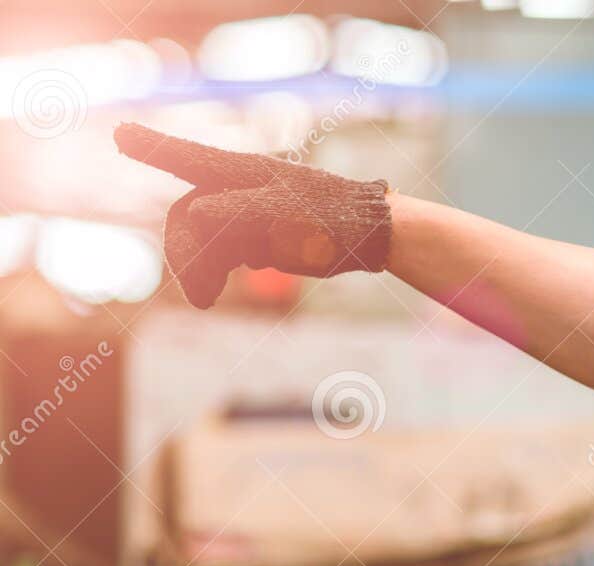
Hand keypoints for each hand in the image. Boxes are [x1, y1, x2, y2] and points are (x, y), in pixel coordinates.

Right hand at [114, 124, 392, 307]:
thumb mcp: (283, 217)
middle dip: (183, 254)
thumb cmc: (331, 219)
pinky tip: (215, 290)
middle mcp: (236, 187)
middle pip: (186, 217)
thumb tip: (196, 214)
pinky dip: (213, 271)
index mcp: (241, 171)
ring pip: (201, 239)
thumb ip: (237, 213)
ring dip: (197, 269)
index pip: (187, 159)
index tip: (119, 134)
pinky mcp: (255, 234)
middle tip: (197, 295)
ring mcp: (244, 211)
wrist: (371, 236)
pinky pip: (220, 252)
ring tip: (206, 300)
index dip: (153, 149)